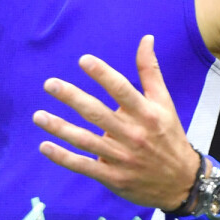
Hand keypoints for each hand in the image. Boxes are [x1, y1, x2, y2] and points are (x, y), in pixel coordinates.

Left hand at [33, 36, 202, 210]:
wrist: (181, 182)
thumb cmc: (169, 136)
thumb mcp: (164, 103)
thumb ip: (150, 71)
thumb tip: (146, 38)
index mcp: (146, 113)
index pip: (122, 89)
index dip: (102, 74)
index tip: (83, 60)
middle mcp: (133, 134)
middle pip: (97, 113)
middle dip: (72, 98)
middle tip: (49, 84)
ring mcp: (121, 157)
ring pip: (86, 140)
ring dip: (60, 128)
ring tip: (38, 116)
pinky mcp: (113, 176)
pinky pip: (84, 166)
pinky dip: (63, 158)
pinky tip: (45, 146)